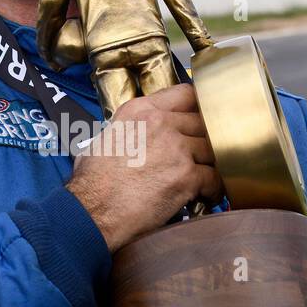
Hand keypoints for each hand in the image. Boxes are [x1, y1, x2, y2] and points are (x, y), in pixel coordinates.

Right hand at [66, 83, 223, 252]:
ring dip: (212, 163)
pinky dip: (215, 189)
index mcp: (139, 111)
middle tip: (205, 155)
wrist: (92, 212)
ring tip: (207, 177)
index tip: (201, 119)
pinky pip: (215, 177)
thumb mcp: (103, 139)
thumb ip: (127, 128)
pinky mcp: (186, 175)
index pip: (185, 94)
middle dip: (205, 140)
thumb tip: (129, 134)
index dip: (197, 108)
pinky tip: (208, 195)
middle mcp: (160, 123)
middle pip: (203, 122)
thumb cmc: (91, 183)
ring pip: (212, 148)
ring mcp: (176, 148)